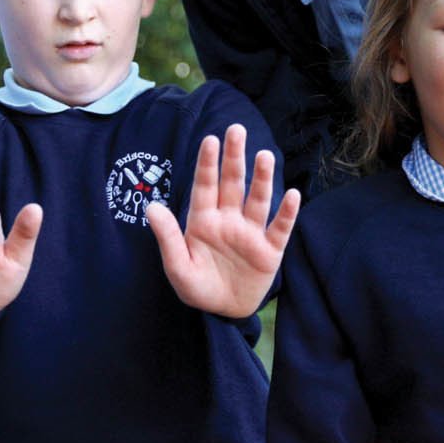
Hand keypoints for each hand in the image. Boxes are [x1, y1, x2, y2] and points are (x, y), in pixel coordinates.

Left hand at [148, 123, 300, 317]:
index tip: (210, 139)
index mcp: (203, 222)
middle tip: (236, 130)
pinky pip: (279, 227)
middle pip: (233, 184)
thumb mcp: (178, 268)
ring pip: (257, 200)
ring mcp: (250, 233)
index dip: (207, 163)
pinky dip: (286, 212)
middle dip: (234, 158)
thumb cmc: (198, 288)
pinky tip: (291, 195)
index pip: (205, 186)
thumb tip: (152, 205)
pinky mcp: (270, 250)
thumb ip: (168, 237)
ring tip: (264, 155)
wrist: (225, 312)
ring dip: (262, 179)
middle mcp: (228, 220)